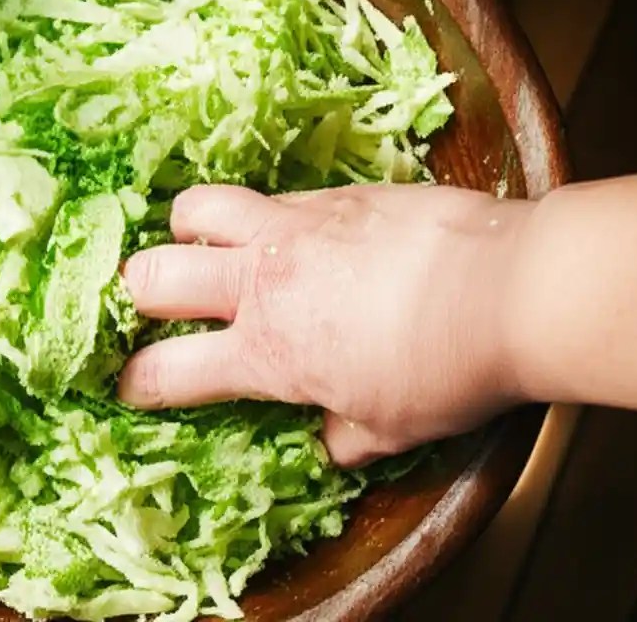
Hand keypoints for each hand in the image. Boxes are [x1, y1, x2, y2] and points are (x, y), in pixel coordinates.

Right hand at [118, 183, 532, 467]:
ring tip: (198, 243)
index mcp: (266, 354)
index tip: (129, 385)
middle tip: (146, 305)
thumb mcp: (390, 429)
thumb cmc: (449, 371)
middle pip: (153, 275)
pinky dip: (258, 215)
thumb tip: (329, 443)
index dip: (135, 383)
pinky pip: (268, 195)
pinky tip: (286, 231)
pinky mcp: (330, 194)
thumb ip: (344, 436)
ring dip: (183, 229)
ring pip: (196, 209)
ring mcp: (291, 229)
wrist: (508, 289)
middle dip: (134, 293)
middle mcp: (261, 285)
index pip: (167, 372)